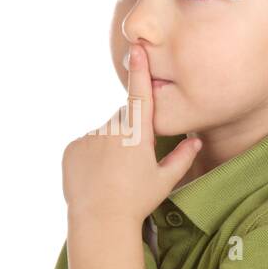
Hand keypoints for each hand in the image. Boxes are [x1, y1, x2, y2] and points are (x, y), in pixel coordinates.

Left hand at [61, 43, 202, 225]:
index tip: (136, 47)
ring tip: (112, 175)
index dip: (140, 69)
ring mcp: (89, 137)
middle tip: (131, 163)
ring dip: (109, 146)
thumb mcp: (164, 181)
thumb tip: (196, 140)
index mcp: (137, 133)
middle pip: (124, 119)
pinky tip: (95, 177)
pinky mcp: (72, 147)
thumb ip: (182, 158)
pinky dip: (90, 155)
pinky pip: (85, 144)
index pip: (140, 94)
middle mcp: (112, 129)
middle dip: (129, 132)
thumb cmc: (137, 202)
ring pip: (104, 133)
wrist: (99, 221)